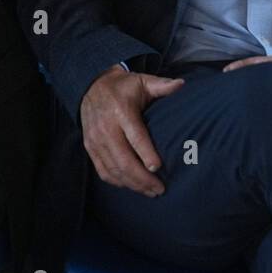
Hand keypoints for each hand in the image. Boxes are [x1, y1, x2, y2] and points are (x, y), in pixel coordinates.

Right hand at [80, 65, 183, 194]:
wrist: (91, 86)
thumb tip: (181, 84)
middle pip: (123, 159)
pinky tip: (131, 186)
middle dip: (142, 178)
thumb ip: (161, 85)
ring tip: (150, 191)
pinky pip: (102, 170)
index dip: (146, 154)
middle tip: (159, 188)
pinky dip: (117, 182)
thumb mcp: (142, 81)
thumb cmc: (123, 87)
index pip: (135, 137)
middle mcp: (106, 127)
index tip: (158, 167)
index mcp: (121, 111)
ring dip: (132, 184)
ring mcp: (95, 139)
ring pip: (113, 169)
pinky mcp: (90, 147)